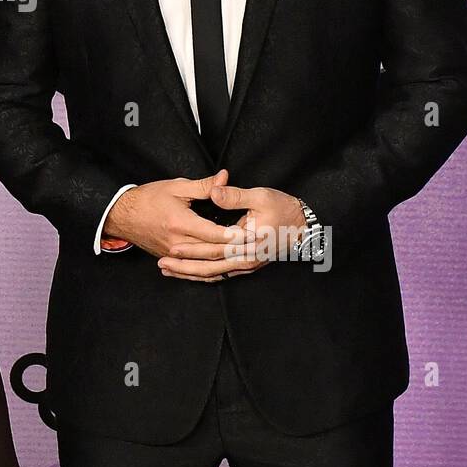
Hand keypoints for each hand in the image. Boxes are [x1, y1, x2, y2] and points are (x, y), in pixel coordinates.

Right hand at [104, 169, 244, 260]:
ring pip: (205, 266)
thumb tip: (224, 178)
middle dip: (238, 252)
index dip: (237, 236)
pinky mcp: (169, 258)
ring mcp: (172, 254)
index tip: (256, 234)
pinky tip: (221, 272)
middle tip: (259, 249)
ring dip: (227, 265)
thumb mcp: (176, 187)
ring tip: (247, 262)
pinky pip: (192, 271)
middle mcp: (177, 243)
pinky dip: (209, 273)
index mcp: (180, 223)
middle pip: (214, 253)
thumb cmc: (148, 198)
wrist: (122, 215)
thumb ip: (203, 186)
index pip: (215, 234)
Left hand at [156, 181, 306, 280]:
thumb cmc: (283, 209)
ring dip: (190, 275)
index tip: (172, 247)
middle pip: (210, 268)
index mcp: (249, 243)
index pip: (215, 249)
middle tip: (162, 264)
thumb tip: (214, 190)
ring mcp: (247, 265)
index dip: (193, 249)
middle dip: (184, 268)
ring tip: (168, 271)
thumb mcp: (260, 196)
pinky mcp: (247, 266)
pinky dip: (203, 276)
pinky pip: (221, 276)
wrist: (305, 227)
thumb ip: (234, 195)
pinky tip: (189, 274)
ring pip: (214, 275)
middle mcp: (247, 259)